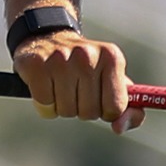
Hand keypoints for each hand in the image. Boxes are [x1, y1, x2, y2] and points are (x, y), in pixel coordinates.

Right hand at [12, 30, 144, 133]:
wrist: (48, 38)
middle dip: (82, 108)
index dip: (105, 111)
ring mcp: (60, 58)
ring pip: (65, 110)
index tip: (99, 98)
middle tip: (76, 89)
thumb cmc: (87, 68)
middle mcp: (87, 55)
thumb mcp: (113, 82)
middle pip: (89, 112)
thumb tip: (118, 128)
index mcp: (112, 58)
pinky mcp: (36, 65)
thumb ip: (128, 109)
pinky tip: (46, 84)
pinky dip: (44, 104)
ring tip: (61, 85)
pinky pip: (44, 105)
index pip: (115, 108)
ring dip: (62, 106)